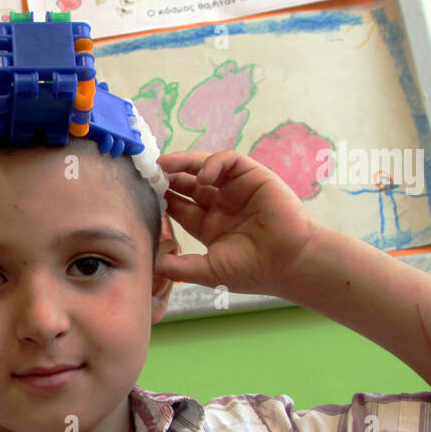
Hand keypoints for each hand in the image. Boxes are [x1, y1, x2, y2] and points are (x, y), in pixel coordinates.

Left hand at [155, 150, 323, 297]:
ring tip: (164, 166)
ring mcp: (236, 190)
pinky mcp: (253, 176)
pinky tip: (202, 177)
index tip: (141, 194)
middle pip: (186, 183)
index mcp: (208, 226)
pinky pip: (228, 160)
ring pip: (203, 167)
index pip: (178, 206)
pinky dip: (212, 163)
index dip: (161, 198)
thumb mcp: (207, 271)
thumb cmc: (253, 271)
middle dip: (167, 178)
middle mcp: (220, 205)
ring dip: (183, 164)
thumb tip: (150, 265)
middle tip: (148, 175)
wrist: (290, 263)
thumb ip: (178, 267)